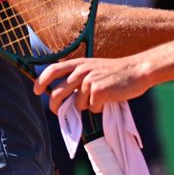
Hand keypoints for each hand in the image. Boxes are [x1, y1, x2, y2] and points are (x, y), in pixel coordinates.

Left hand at [34, 56, 149, 113]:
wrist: (137, 70)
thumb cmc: (116, 73)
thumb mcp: (94, 68)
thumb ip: (79, 79)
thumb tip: (64, 98)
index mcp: (79, 63)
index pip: (53, 69)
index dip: (41, 80)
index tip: (36, 90)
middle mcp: (81, 70)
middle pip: (57, 92)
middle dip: (54, 105)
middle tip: (55, 112)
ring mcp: (89, 81)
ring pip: (77, 104)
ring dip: (86, 107)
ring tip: (100, 99)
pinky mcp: (98, 91)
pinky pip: (92, 108)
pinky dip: (99, 108)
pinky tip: (108, 100)